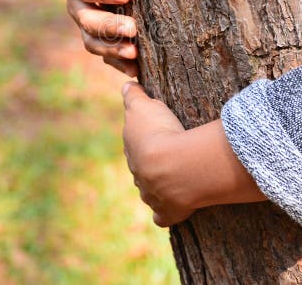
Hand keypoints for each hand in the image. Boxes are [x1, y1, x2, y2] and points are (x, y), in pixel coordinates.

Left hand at [121, 82, 267, 227]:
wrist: (173, 167)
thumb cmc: (159, 133)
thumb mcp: (143, 106)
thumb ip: (133, 96)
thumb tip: (125, 85)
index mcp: (132, 150)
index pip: (134, 145)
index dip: (144, 140)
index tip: (156, 136)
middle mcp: (137, 175)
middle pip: (141, 169)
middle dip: (150, 165)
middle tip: (168, 157)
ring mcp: (150, 195)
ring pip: (150, 191)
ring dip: (158, 187)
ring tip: (176, 179)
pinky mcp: (166, 212)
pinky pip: (162, 216)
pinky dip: (164, 213)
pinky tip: (172, 209)